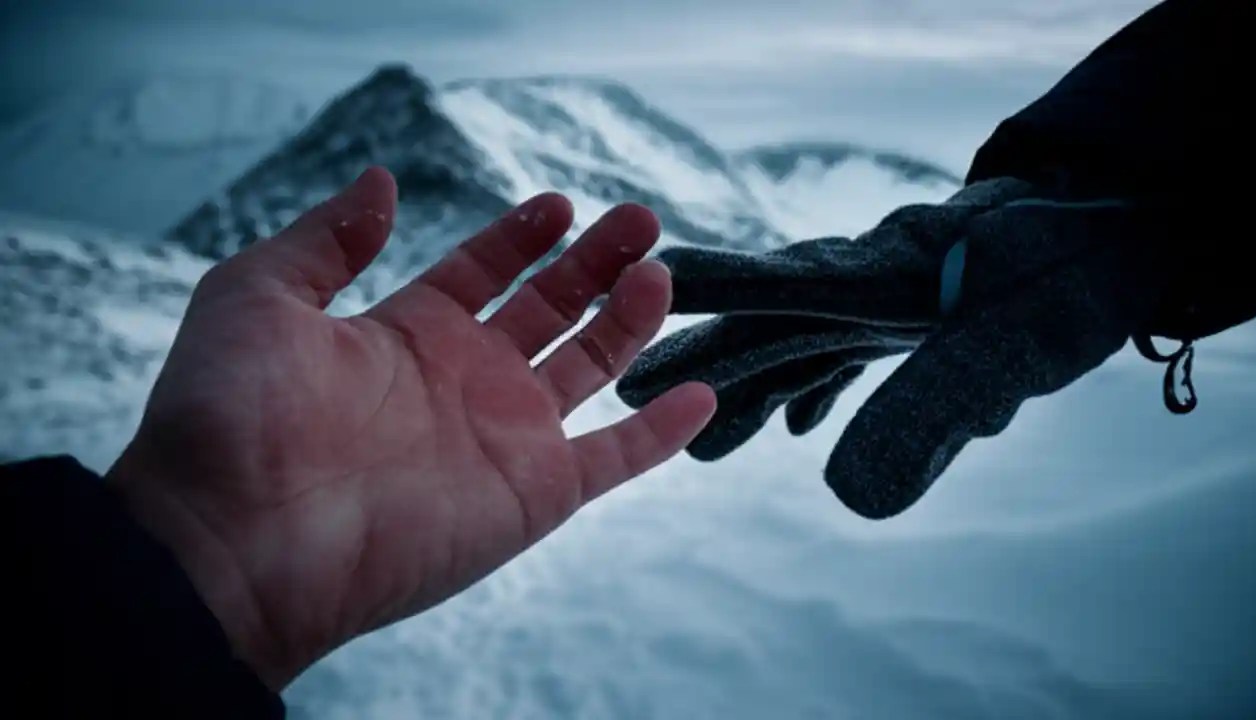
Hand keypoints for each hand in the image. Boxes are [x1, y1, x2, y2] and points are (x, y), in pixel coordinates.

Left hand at [107, 168, 715, 689]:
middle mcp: (465, 380)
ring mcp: (506, 435)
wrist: (241, 538)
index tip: (558, 202)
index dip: (523, 235)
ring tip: (659, 271)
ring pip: (592, 367)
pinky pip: (617, 458)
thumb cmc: (232, 416)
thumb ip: (327, 237)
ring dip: (632, 319)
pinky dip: (662, 431)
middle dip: (596, 260)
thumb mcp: (258, 293)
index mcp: (408, 334)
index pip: (484, 272)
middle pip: (552, 308)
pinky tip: (700, 394)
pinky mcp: (535, 492)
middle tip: (640, 217)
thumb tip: (380, 180)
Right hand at [619, 178, 1168, 518]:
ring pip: (797, 350)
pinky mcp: (908, 321)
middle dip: (702, 364)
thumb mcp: (1017, 343)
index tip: (642, 306)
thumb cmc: (1070, 268)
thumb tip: (854, 499)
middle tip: (628, 393)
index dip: (706, 299)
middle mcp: (862, 285)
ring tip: (702, 450)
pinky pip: (845, 359)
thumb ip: (938, 408)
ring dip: (749, 394)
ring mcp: (881, 302)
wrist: (1112, 226)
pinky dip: (817, 393)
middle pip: (766, 329)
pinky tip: (804, 433)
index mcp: (876, 274)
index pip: (775, 288)